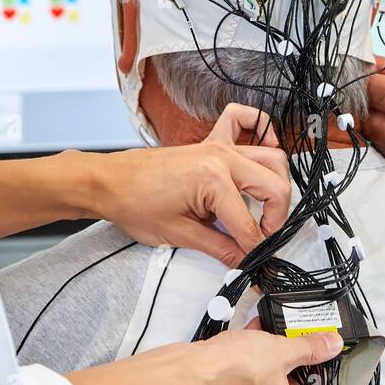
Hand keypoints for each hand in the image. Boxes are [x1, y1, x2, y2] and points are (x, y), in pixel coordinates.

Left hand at [93, 105, 291, 264]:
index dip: (255, 249)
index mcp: (214, 180)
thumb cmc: (134, 203)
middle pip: (274, 186)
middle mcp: (222, 157)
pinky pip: (243, 120)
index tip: (257, 263)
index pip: (249, 224)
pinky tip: (264, 147)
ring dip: (276, 185)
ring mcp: (218, 146)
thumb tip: (245, 263)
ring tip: (265, 212)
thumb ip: (220, 248)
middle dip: (276, 219)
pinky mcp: (211, 142)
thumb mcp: (179, 234)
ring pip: (271, 156)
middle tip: (263, 241)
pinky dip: (261, 127)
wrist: (108, 182)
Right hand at [188, 321, 342, 384]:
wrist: (193, 374)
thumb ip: (311, 349)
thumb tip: (332, 344)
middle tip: (284, 350)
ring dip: (264, 372)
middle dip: (286, 373)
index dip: (312, 382)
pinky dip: (243, 378)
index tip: (307, 363)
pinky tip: (240, 349)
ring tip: (260, 341)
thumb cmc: (240, 368)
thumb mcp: (283, 350)